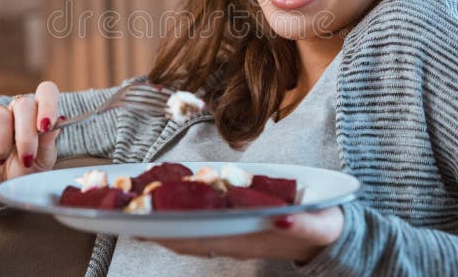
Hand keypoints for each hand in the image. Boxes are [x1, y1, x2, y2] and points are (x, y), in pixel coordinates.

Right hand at [0, 81, 62, 199]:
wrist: (0, 190)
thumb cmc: (24, 173)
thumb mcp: (42, 162)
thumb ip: (48, 142)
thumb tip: (59, 119)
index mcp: (39, 115)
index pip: (46, 91)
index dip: (48, 104)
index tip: (45, 127)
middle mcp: (18, 111)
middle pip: (24, 104)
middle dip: (26, 135)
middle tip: (26, 159)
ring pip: (0, 114)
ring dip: (3, 142)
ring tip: (2, 160)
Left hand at [146, 206, 343, 261]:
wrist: (330, 238)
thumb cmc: (324, 227)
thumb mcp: (320, 224)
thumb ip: (303, 223)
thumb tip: (283, 216)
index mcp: (252, 238)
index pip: (206, 238)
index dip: (176, 233)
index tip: (149, 227)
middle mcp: (237, 242)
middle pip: (190, 240)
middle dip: (159, 232)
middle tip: (126, 221)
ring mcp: (235, 239)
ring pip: (192, 238)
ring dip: (164, 230)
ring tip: (135, 220)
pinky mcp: (236, 232)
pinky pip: (201, 231)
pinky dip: (180, 223)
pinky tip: (166, 215)